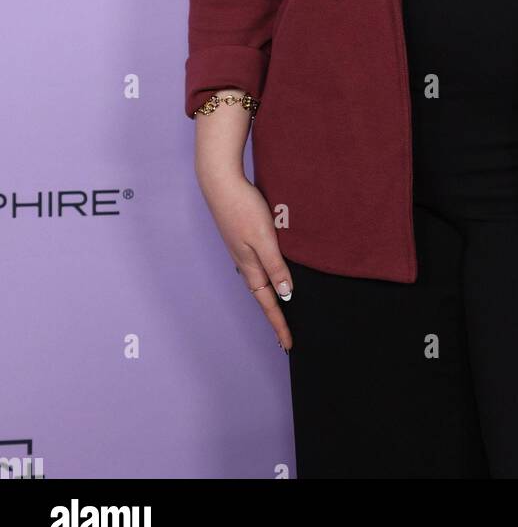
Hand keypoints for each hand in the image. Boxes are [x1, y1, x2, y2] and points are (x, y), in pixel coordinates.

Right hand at [196, 165, 294, 351]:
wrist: (220, 182)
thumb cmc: (243, 208)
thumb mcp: (264, 239)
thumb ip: (275, 266)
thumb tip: (286, 294)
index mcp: (250, 266)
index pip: (268, 303)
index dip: (279, 323)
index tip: (288, 344)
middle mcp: (244, 262)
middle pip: (262, 295)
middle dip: (274, 314)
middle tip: (284, 333)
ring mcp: (241, 249)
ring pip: (259, 280)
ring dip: (270, 296)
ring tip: (280, 308)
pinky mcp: (241, 236)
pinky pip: (256, 264)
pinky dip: (266, 276)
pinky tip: (271, 272)